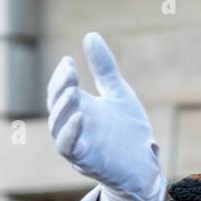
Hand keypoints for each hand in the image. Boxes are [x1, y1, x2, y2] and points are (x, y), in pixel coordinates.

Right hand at [47, 32, 167, 200]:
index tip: (69, 61)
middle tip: (70, 71)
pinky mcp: (84, 160)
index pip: (60, 90)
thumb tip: (90, 35)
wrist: (145, 165)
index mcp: (78, 108)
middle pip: (55, 105)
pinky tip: (79, 116)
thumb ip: (104, 68)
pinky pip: (68, 147)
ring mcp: (77, 143)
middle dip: (60, 87)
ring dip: (63, 107)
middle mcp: (73, 125)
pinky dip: (70, 132)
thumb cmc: (129, 132)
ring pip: (57, 126)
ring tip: (73, 91)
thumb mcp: (118, 93)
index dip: (62, 76)